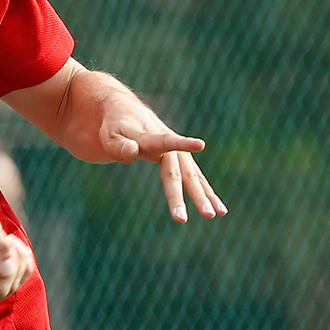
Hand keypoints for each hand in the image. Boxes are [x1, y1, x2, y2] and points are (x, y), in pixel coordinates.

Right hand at [0, 208, 33, 307]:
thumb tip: (8, 271)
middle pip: (5, 288)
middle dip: (11, 261)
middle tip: (3, 239)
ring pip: (17, 282)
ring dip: (17, 257)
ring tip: (5, 240)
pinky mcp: (2, 289)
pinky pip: (25, 274)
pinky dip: (23, 257)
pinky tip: (11, 246)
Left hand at [100, 112, 228, 223]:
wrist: (127, 114)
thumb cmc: (115, 128)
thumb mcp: (110, 136)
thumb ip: (120, 146)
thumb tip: (132, 151)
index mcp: (151, 137)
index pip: (167, 142)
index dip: (183, 144)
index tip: (200, 144)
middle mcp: (170, 146)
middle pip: (182, 173)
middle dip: (194, 195)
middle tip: (206, 215)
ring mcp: (179, 154)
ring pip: (194, 177)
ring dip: (205, 196)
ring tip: (217, 214)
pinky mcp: (182, 162)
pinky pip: (196, 180)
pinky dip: (207, 194)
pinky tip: (219, 210)